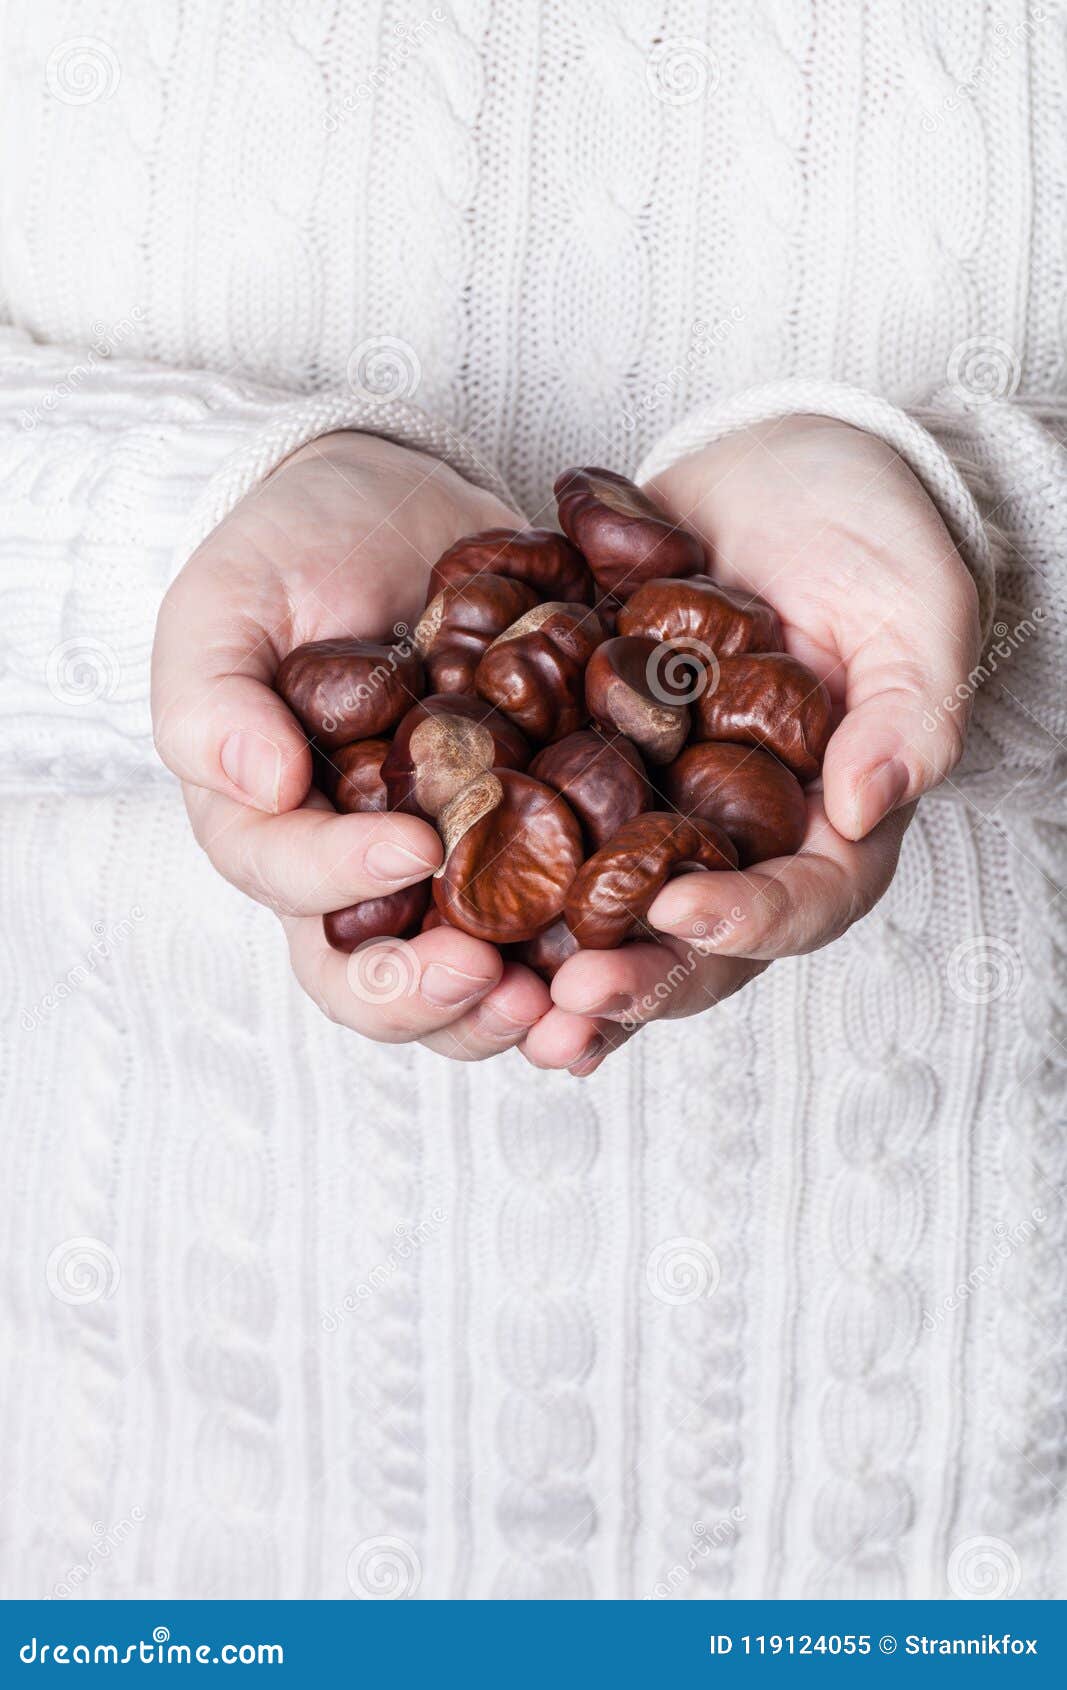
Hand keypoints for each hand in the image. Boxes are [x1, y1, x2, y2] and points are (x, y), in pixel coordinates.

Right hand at [153, 431, 554, 1059]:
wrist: (398, 508)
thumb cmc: (290, 557)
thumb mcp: (223, 609)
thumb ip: (213, 699)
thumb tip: (262, 782)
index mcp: (278, 836)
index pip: (295, 888)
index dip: (345, 881)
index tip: (409, 847)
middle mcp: (365, 877)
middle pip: (380, 982)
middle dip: (432, 998)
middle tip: (490, 979)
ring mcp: (455, 867)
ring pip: (472, 982)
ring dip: (515, 1009)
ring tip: (567, 1004)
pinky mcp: (536, 839)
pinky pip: (562, 922)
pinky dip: (593, 955)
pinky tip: (638, 951)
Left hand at [537, 413, 981, 1071]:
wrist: (772, 466)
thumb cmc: (867, 531)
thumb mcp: (913, 608)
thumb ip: (908, 709)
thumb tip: (867, 805)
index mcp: (831, 824)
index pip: (803, 901)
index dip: (747, 921)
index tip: (682, 912)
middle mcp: (739, 838)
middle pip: (694, 939)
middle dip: (636, 978)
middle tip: (571, 999)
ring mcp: (657, 809)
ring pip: (609, 912)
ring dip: (555, 964)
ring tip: (500, 993)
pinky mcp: (589, 767)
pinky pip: (542, 832)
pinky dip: (496, 870)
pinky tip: (438, 902)